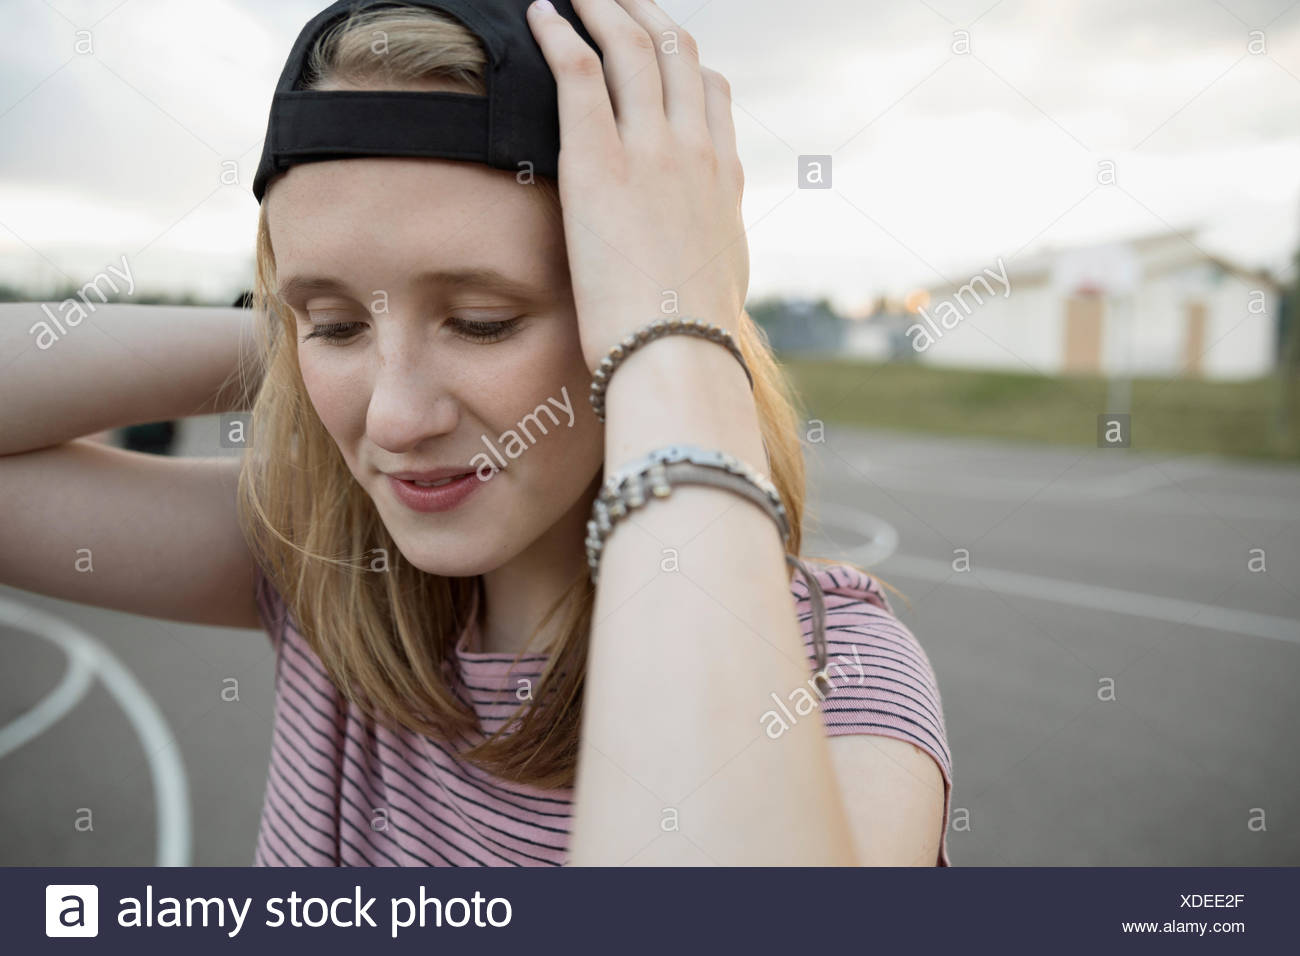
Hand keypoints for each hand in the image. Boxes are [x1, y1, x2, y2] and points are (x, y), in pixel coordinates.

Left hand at [526, 0, 748, 375]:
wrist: (680, 356)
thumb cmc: (694, 339)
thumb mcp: (719, 283)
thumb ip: (710, 246)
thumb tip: (704, 255)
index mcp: (724, 177)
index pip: (709, 90)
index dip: (680, 56)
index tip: (656, 42)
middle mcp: (696, 150)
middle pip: (675, 51)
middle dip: (644, 12)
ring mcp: (653, 150)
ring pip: (631, 47)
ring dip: (603, 6)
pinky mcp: (601, 163)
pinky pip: (578, 72)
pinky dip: (559, 33)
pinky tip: (540, 12)